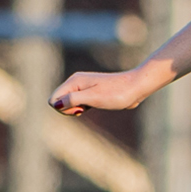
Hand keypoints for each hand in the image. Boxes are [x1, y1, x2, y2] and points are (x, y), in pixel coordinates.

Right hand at [49, 62, 169, 116]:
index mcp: (74, 82)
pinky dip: (82, 108)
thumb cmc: (116, 93)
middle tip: (83, 110)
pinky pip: (79, 103)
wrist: (137, 87)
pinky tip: (92, 108)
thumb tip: (55, 104)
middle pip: (59, 101)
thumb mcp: (93, 98)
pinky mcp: (92, 93)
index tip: (79, 108)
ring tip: (89, 108)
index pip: (53, 98)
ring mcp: (84, 88)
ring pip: (68, 103)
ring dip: (75, 109)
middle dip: (67, 109)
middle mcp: (76, 83)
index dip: (62, 108)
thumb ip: (72, 100)